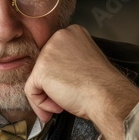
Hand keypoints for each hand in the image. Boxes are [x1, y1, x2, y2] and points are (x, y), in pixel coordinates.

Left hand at [24, 25, 138, 139]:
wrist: (108, 95)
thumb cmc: (103, 84)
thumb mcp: (85, 62)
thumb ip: (69, 61)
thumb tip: (54, 74)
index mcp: (72, 33)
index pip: (54, 56)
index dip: (60, 75)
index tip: (70, 86)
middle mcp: (58, 37)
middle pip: (43, 66)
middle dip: (52, 86)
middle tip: (67, 97)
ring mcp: (48, 53)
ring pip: (36, 79)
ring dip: (48, 97)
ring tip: (65, 103)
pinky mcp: (41, 70)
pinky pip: (31, 91)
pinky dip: (41, 104)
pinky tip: (59, 106)